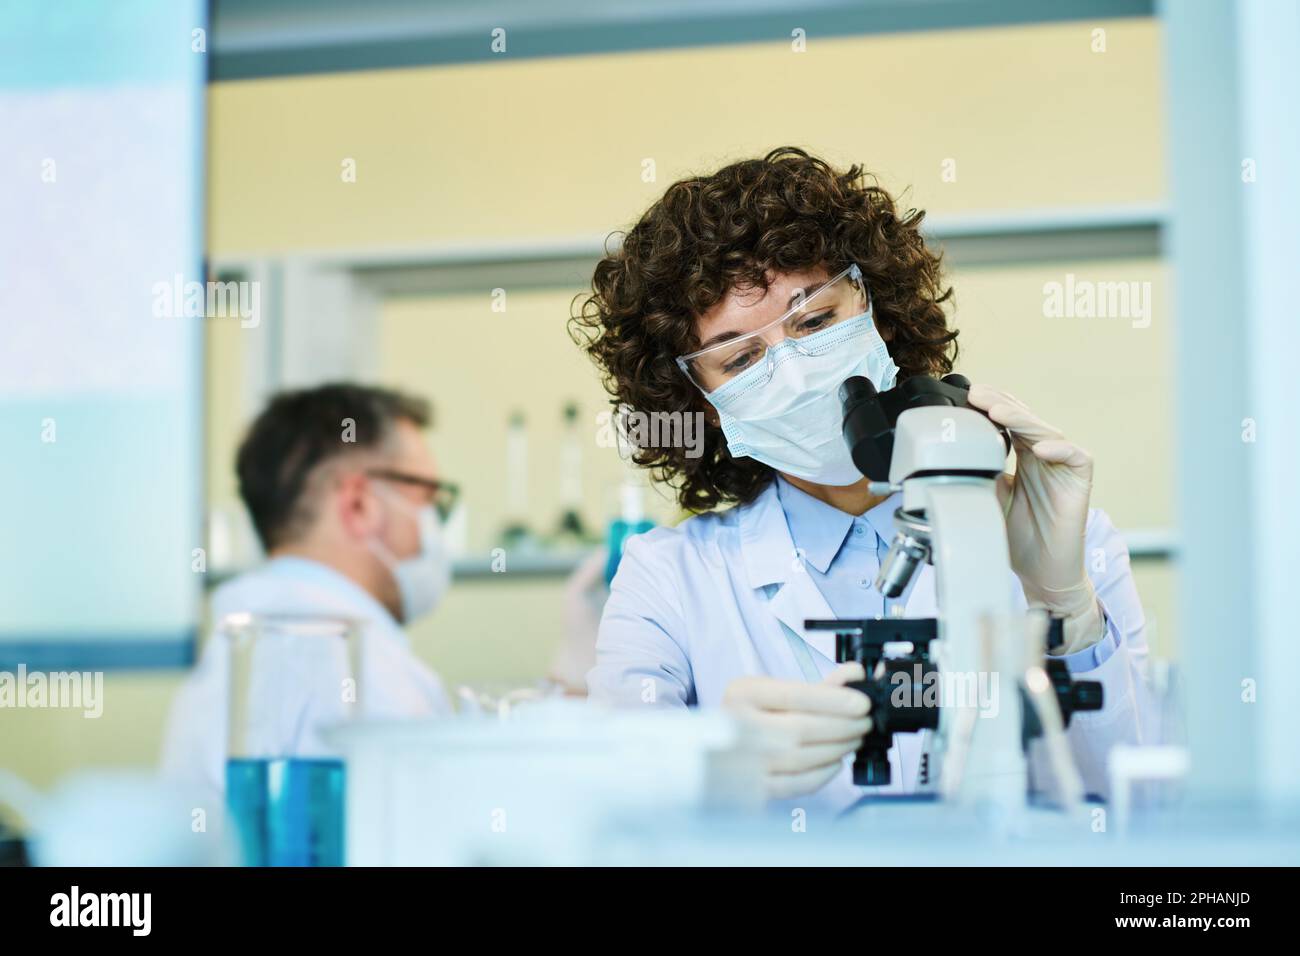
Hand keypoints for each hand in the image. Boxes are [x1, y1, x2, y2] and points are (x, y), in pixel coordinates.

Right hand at [723, 663, 871, 799]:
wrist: (723, 749)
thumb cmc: (756, 716)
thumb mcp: (779, 691)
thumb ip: (820, 685)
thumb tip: (857, 675)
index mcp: (743, 693)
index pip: (793, 695)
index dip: (832, 700)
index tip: (861, 704)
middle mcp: (737, 725)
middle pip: (798, 728)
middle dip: (841, 727)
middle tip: (864, 723)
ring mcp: (742, 759)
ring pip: (798, 757)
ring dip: (836, 749)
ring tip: (854, 740)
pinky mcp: (752, 787)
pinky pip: (793, 784)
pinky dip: (821, 775)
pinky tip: (836, 762)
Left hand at [965, 384, 1103, 653]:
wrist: (1041, 575)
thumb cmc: (1015, 539)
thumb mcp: (986, 501)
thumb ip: (976, 475)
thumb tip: (948, 454)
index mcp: (1020, 457)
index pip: (1008, 421)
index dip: (991, 405)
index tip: (966, 395)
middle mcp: (1042, 456)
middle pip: (1025, 420)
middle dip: (1001, 403)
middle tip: (977, 394)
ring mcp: (1062, 467)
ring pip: (1046, 431)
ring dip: (1022, 420)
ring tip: (999, 412)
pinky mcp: (1079, 482)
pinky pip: (1076, 457)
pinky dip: (1059, 450)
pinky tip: (1039, 449)